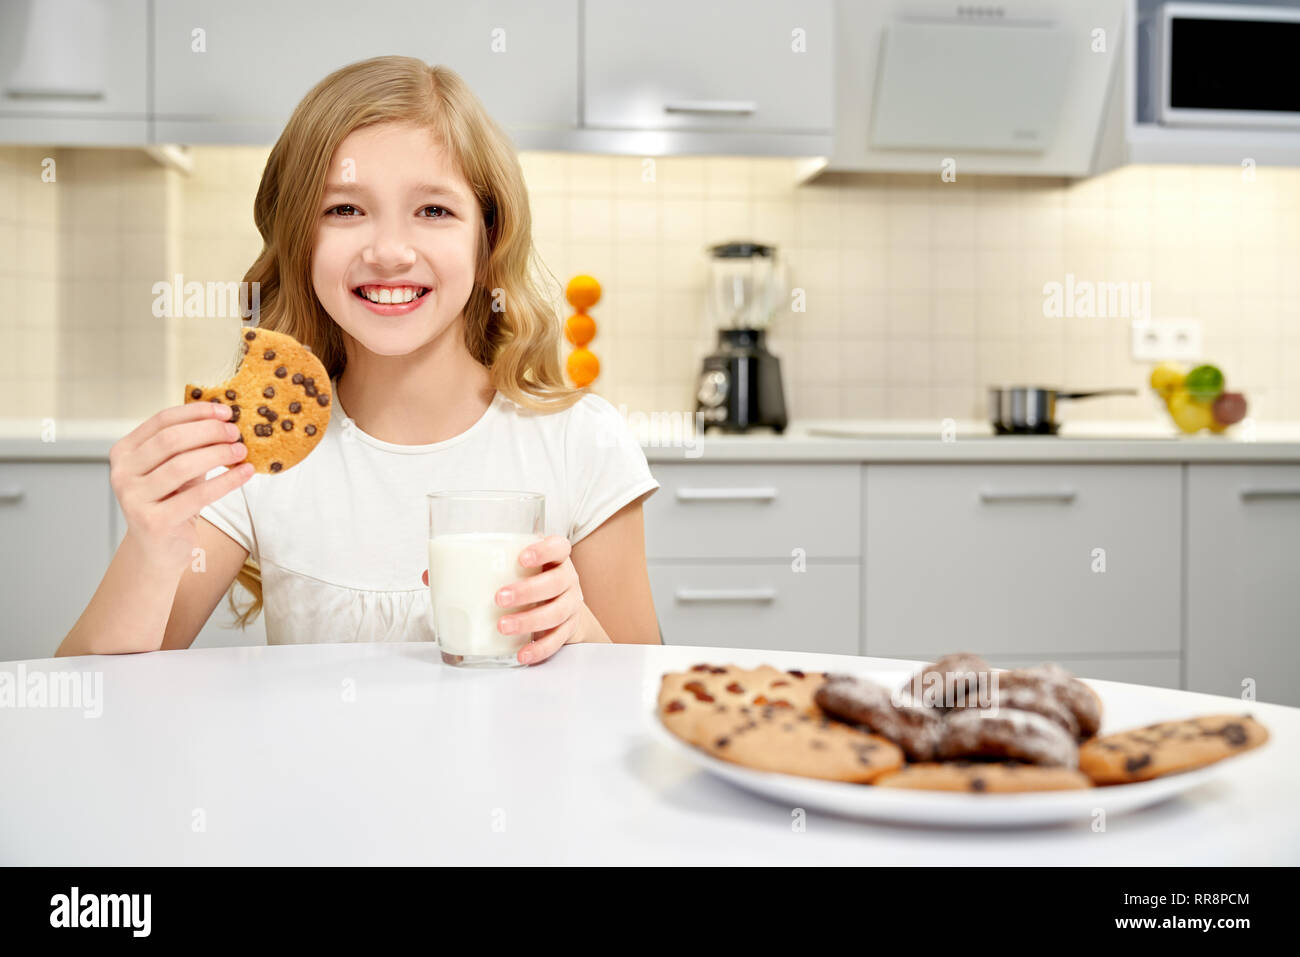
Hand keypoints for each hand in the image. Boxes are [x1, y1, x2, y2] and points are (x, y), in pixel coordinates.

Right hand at [110, 401, 252, 570]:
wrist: (160, 551)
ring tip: (241, 451)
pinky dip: (226, 481)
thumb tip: (226, 418)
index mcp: (124, 452)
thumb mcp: (178, 468)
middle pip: (171, 440)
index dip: (196, 412)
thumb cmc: (173, 502)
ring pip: (182, 466)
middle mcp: (121, 473)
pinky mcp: (153, 522)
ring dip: (218, 454)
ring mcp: (133, 499)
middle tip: (236, 432)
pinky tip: (245, 473)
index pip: (161, 421)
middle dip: (208, 432)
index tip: (226, 411)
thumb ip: (192, 445)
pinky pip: (198, 495)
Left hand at [420, 535, 586, 664]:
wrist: (563, 609)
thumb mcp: (509, 570)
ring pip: (557, 612)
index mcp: (553, 559)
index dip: (543, 550)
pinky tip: (522, 654)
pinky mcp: (569, 630)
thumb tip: (430, 574)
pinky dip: (539, 649)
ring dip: (529, 620)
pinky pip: (557, 640)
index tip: (521, 557)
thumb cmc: (528, 582)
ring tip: (502, 626)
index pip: (558, 547)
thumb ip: (476, 569)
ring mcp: (571, 605)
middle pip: (556, 582)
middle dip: (528, 590)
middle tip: (498, 598)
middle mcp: (567, 580)